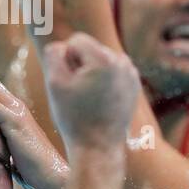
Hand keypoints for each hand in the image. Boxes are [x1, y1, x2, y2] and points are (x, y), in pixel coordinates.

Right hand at [43, 33, 139, 151]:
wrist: (98, 148)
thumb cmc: (74, 117)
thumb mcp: (54, 83)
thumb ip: (53, 53)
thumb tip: (62, 45)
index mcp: (104, 59)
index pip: (76, 41)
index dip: (66, 60)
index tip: (69, 83)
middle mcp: (122, 62)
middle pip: (90, 49)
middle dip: (80, 66)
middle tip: (78, 94)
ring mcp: (131, 73)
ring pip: (100, 60)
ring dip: (91, 73)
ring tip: (88, 98)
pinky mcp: (134, 84)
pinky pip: (112, 72)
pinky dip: (103, 81)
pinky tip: (99, 101)